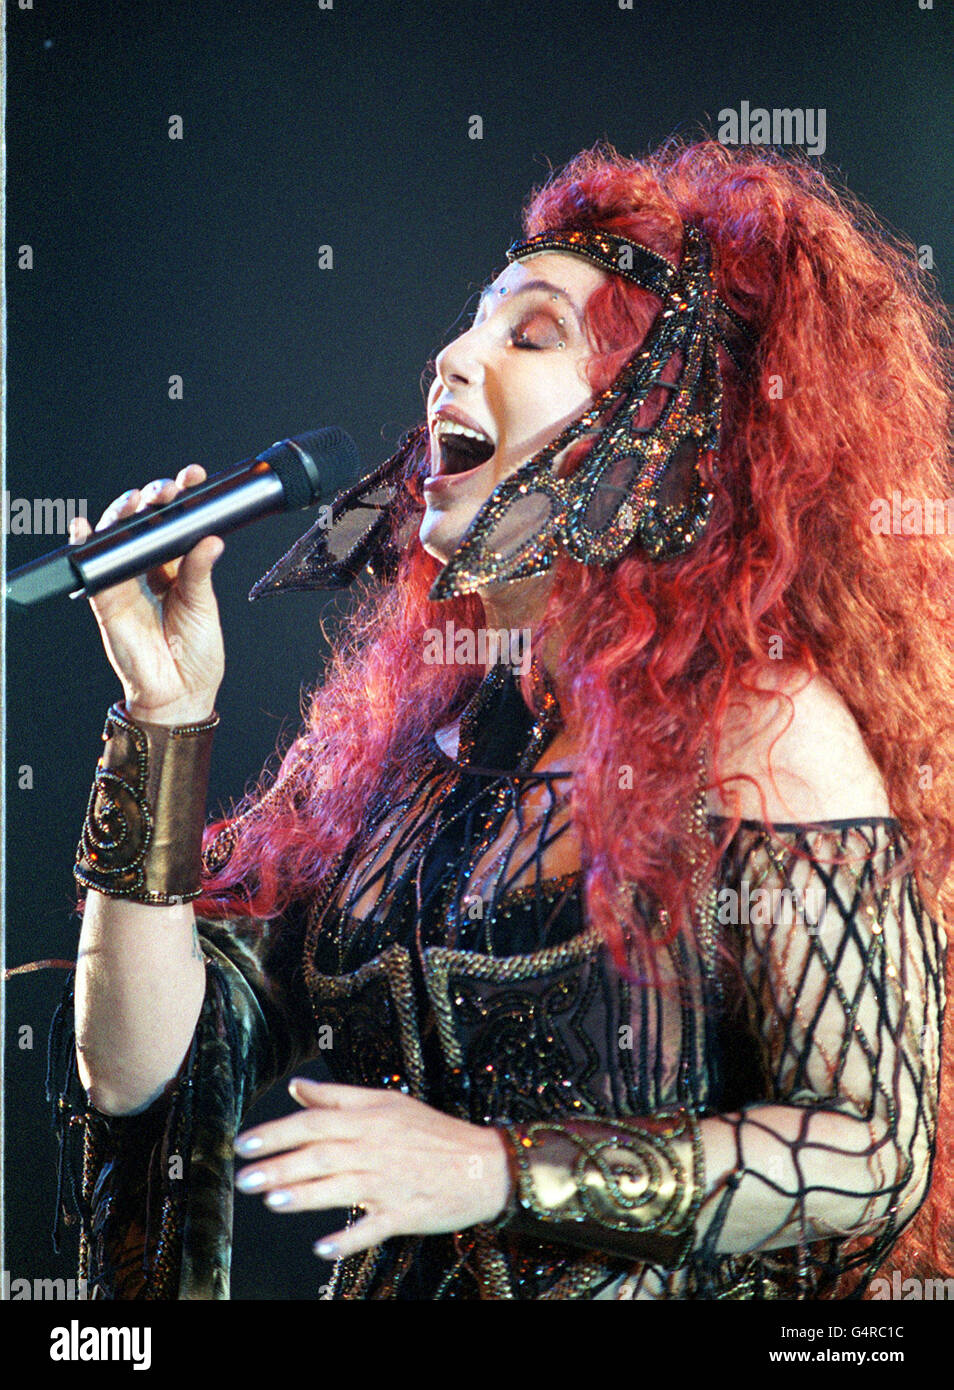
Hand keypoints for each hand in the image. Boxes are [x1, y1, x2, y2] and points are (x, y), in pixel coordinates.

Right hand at [70, 465, 224, 724]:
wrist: (180, 693)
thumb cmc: (197, 654)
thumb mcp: (204, 606)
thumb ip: (201, 572)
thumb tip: (211, 538)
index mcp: (179, 567)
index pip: (178, 523)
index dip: (183, 497)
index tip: (194, 477)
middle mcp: (151, 569)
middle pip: (146, 523)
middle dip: (154, 498)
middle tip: (167, 490)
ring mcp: (127, 582)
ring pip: (119, 537)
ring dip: (124, 513)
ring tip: (136, 501)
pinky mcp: (107, 599)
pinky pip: (94, 568)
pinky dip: (86, 544)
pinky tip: (85, 526)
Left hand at [234, 1079, 512, 1259]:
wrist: (485, 1163)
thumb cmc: (433, 1132)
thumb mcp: (387, 1102)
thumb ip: (338, 1097)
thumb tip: (297, 1088)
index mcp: (369, 1119)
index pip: (314, 1121)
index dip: (277, 1131)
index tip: (244, 1143)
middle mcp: (375, 1148)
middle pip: (320, 1154)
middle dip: (280, 1165)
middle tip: (245, 1178)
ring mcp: (389, 1182)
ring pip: (340, 1186)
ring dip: (304, 1194)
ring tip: (272, 1200)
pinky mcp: (403, 1213)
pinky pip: (372, 1228)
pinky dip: (348, 1238)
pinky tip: (323, 1247)